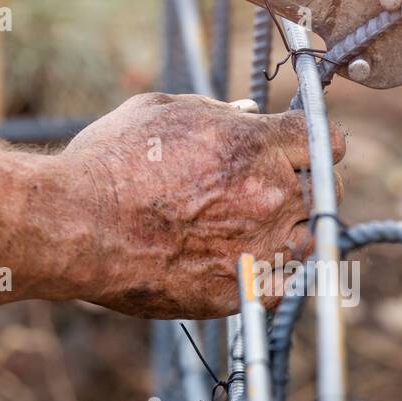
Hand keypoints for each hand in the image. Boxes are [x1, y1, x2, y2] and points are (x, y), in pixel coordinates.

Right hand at [56, 92, 345, 318]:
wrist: (76, 226)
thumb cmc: (110, 163)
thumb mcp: (162, 112)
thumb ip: (216, 111)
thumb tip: (247, 112)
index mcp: (256, 145)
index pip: (325, 140)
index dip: (312, 143)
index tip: (299, 150)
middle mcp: (269, 195)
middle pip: (325, 190)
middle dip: (307, 184)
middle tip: (279, 187)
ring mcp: (259, 246)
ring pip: (309, 238)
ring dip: (293, 229)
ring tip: (258, 226)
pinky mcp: (242, 289)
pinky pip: (284, 282)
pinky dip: (273, 270)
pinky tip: (248, 259)